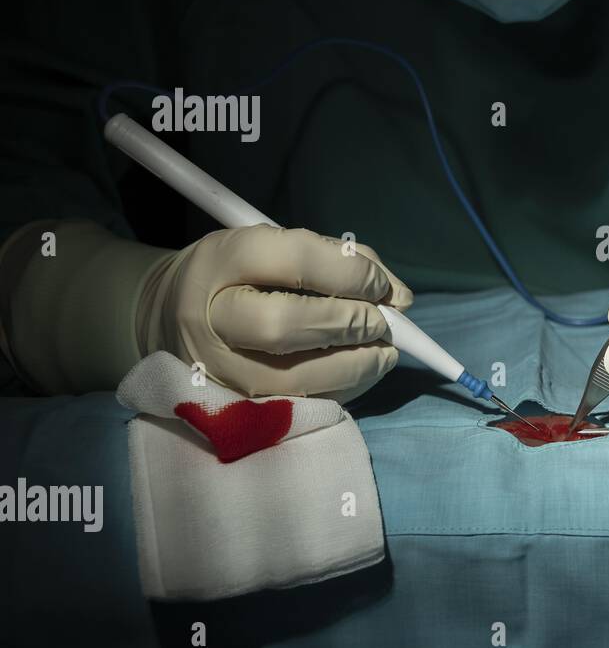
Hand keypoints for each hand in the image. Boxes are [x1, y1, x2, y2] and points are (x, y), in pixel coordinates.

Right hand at [137, 225, 412, 400]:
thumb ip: (338, 259)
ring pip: (294, 376)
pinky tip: (362, 371)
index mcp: (223, 259)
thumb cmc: (238, 274)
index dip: (351, 273)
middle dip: (348, 324)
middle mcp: (213, 316)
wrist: (170, 314)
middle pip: (284, 325)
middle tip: (382, 323)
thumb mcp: (274, 243)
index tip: (381, 285)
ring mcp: (220, 367)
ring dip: (356, 366)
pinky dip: (345, 388)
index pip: (295, 260)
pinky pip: (301, 403)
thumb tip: (399, 297)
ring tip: (384, 352)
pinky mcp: (235, 403)